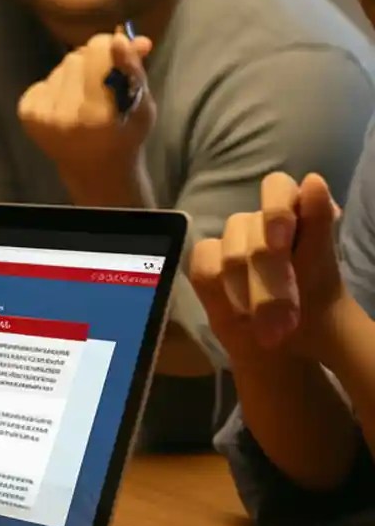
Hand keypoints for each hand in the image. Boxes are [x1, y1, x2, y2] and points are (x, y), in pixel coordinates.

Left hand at [18, 32, 155, 191]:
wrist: (95, 171)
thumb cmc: (125, 136)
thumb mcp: (142, 105)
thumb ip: (133, 70)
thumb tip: (123, 36)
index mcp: (99, 113)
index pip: (96, 52)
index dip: (108, 47)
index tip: (116, 51)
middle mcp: (66, 115)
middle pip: (76, 57)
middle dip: (92, 62)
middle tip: (101, 83)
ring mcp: (42, 115)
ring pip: (60, 67)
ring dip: (74, 76)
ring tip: (85, 99)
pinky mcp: (26, 113)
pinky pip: (44, 80)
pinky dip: (57, 87)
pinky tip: (67, 106)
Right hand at [189, 172, 352, 361]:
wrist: (295, 345)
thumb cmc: (315, 302)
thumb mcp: (323, 263)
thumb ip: (318, 222)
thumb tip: (314, 181)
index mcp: (292, 214)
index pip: (276, 187)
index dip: (276, 210)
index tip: (281, 245)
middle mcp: (258, 224)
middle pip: (250, 228)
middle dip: (270, 276)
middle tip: (286, 320)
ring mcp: (231, 245)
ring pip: (229, 253)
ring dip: (251, 293)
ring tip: (271, 330)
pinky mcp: (207, 266)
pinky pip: (203, 269)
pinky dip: (223, 295)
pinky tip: (240, 315)